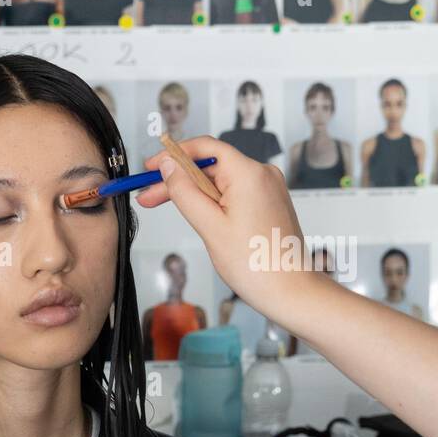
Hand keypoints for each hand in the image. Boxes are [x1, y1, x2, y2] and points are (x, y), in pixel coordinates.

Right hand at [136, 135, 306, 313]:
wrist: (289, 289)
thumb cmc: (256, 263)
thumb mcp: (209, 226)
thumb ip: (184, 192)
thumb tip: (169, 167)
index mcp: (249, 174)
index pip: (205, 147)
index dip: (174, 154)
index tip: (152, 166)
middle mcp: (262, 175)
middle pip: (210, 166)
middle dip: (177, 179)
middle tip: (148, 195)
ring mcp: (266, 189)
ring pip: (220, 181)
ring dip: (191, 192)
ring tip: (164, 206)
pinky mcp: (266, 203)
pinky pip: (232, 193)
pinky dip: (211, 201)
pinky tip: (194, 214)